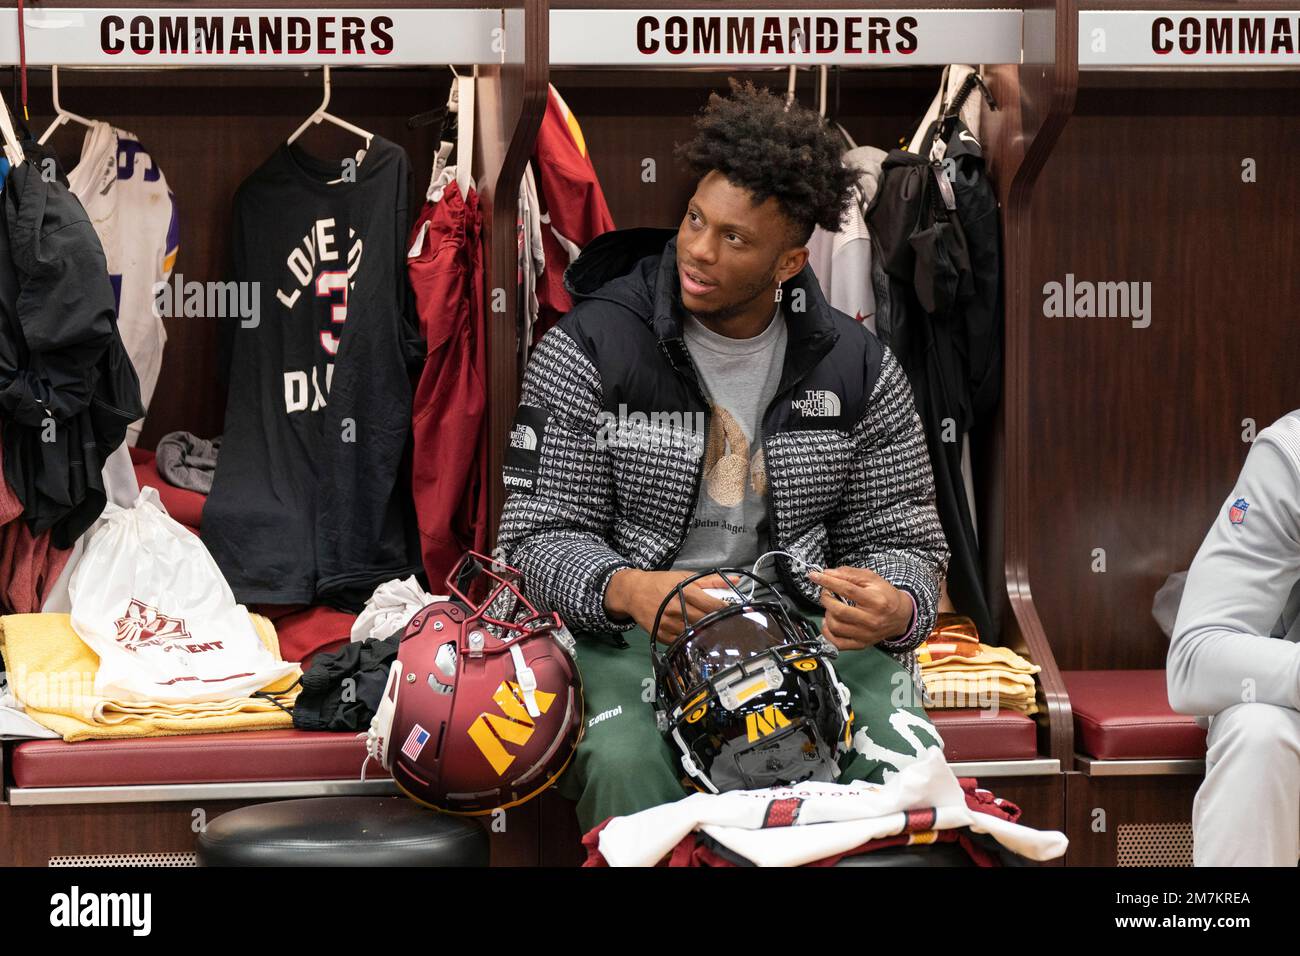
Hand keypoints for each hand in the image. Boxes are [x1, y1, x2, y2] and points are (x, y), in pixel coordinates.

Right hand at [604, 569, 730, 642]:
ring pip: (693, 633)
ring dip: (704, 633)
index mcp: (683, 592)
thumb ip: (711, 581)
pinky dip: (689, 638)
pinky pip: (680, 641)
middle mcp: (675, 609)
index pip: (711, 605)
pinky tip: (694, 635)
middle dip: (716, 622)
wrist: (633, 592)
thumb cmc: (661, 583)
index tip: (732, 612)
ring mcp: (667, 623)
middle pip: (704, 620)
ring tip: (712, 631)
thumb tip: (736, 580)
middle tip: (726, 623)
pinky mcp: (661, 634)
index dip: (724, 610)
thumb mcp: (684, 577)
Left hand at [808, 565, 911, 650]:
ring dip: (827, 613)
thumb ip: (850, 574)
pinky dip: (827, 633)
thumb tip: (828, 573)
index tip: (815, 576)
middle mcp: (871, 620)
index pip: (847, 590)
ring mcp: (866, 634)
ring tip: (831, 606)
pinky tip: (828, 622)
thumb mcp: (872, 579)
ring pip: (836, 626)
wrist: (901, 615)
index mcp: (876, 601)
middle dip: (826, 598)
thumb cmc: (886, 596)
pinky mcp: (861, 644)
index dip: (828, 582)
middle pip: (839, 610)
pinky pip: (837, 643)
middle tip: (826, 592)